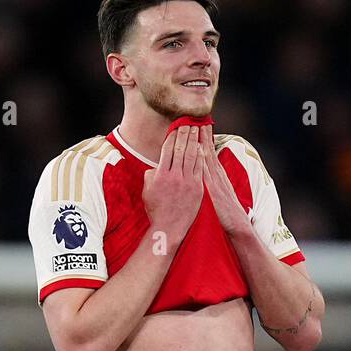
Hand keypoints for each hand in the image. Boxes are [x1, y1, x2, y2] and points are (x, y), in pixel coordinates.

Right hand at [141, 125, 203, 250]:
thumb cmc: (156, 211)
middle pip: (181, 148)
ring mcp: (187, 182)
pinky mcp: (197, 188)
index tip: (176, 126)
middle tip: (189, 121)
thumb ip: (151, 175)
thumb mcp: (147, 191)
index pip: (168, 149)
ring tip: (197, 129)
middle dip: (185, 133)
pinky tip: (203, 147)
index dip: (173, 136)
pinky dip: (201, 155)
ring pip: (192, 155)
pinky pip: (200, 168)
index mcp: (160, 175)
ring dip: (194, 140)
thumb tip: (155, 166)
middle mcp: (174, 176)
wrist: (169, 229)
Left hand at [200, 125, 253, 237]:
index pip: (209, 152)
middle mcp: (217, 175)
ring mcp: (215, 181)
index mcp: (218, 176)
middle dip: (201, 133)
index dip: (203, 139)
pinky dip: (202, 157)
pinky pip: (206, 169)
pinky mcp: (213, 188)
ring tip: (195, 124)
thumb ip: (210, 187)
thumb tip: (202, 181)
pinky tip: (198, 147)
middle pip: (207, 149)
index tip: (198, 124)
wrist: (237, 227)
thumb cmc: (226, 216)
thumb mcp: (218, 197)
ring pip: (206, 156)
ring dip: (201, 140)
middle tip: (194, 116)